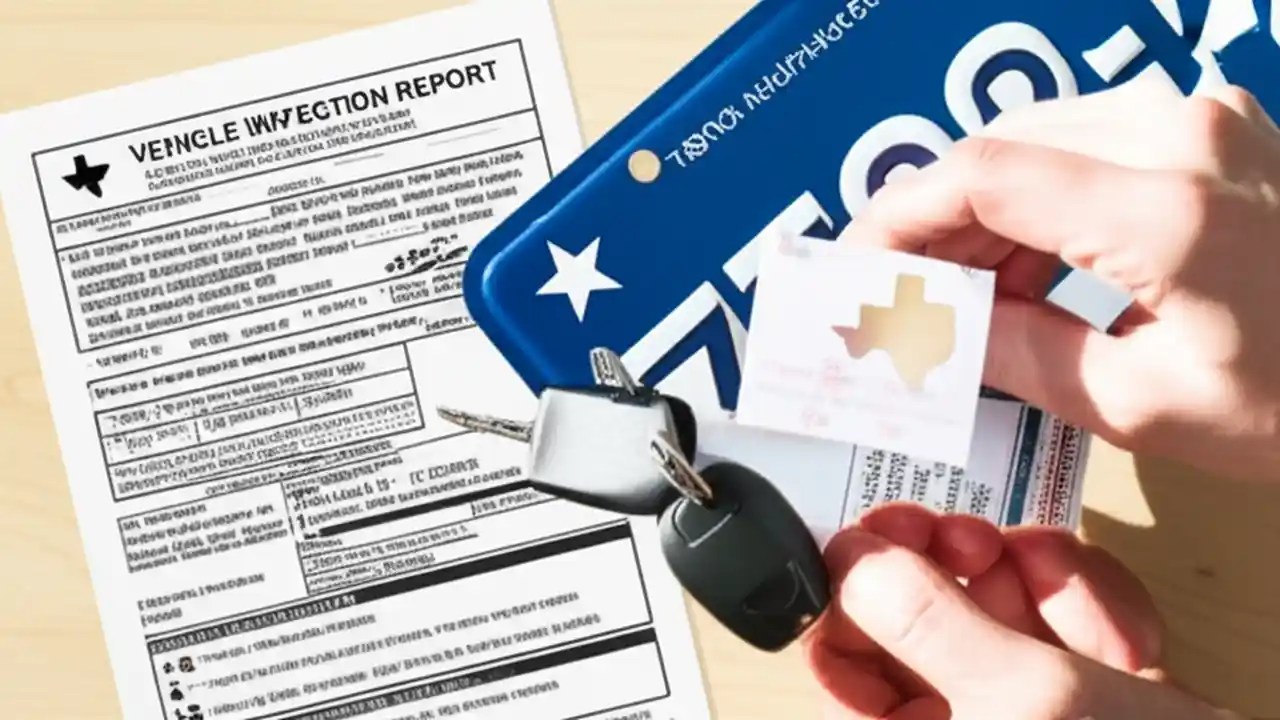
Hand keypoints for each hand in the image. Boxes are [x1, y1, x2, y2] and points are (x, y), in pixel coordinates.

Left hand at [807, 504, 1238, 718]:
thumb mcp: (1023, 701)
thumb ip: (926, 623)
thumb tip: (846, 561)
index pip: (838, 658)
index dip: (853, 586)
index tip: (883, 531)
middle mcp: (952, 719)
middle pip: (911, 609)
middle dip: (958, 567)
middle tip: (978, 540)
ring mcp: (1011, 698)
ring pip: (985, 592)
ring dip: (1036, 580)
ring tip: (1085, 615)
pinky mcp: (1068, 676)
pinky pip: (1049, 604)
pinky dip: (1087, 600)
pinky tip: (1124, 637)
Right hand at [841, 78, 1279, 480]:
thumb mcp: (1143, 404)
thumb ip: (1017, 353)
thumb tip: (928, 326)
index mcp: (1164, 206)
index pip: (979, 176)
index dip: (897, 219)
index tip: (857, 268)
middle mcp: (1180, 132)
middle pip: (999, 151)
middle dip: (932, 223)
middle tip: (893, 295)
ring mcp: (1202, 119)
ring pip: (1036, 144)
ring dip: (980, 217)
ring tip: (951, 295)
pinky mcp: (1211, 129)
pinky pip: (1085, 147)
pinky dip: (1035, 204)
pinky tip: (1017, 268)